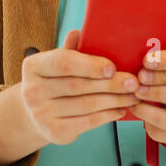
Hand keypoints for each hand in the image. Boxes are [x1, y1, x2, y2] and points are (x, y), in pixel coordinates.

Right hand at [19, 29, 140, 146]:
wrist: (36, 113)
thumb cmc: (54, 81)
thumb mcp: (58, 63)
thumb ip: (70, 49)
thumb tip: (79, 32)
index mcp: (33, 66)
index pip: (63, 62)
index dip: (89, 65)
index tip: (112, 68)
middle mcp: (32, 91)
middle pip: (78, 85)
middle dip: (110, 84)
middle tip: (133, 82)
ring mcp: (41, 114)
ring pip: (87, 105)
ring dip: (115, 100)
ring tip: (133, 96)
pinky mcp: (54, 132)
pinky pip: (88, 122)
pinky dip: (108, 115)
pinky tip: (120, 109)